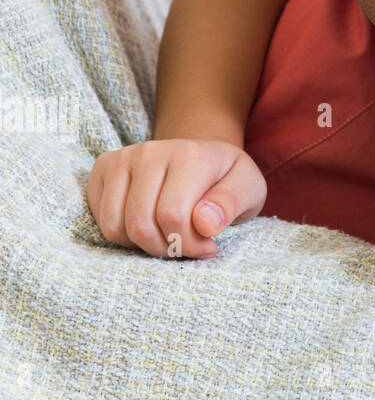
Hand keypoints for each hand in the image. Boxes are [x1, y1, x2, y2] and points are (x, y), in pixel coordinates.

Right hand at [87, 138, 266, 259]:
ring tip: (166, 235)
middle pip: (140, 224)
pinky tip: (147, 224)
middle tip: (185, 246)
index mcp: (190, 155)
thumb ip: (231, 204)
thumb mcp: (249, 189)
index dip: (189, 244)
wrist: (201, 157)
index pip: (173, 216)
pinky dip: (122, 235)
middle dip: (164, 248)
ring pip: (115, 226)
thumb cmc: (226, 179)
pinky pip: (100, 220)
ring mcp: (123, 157)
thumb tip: (205, 224)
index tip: (208, 246)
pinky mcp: (104, 167)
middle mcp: (151, 151)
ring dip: (141, 245)